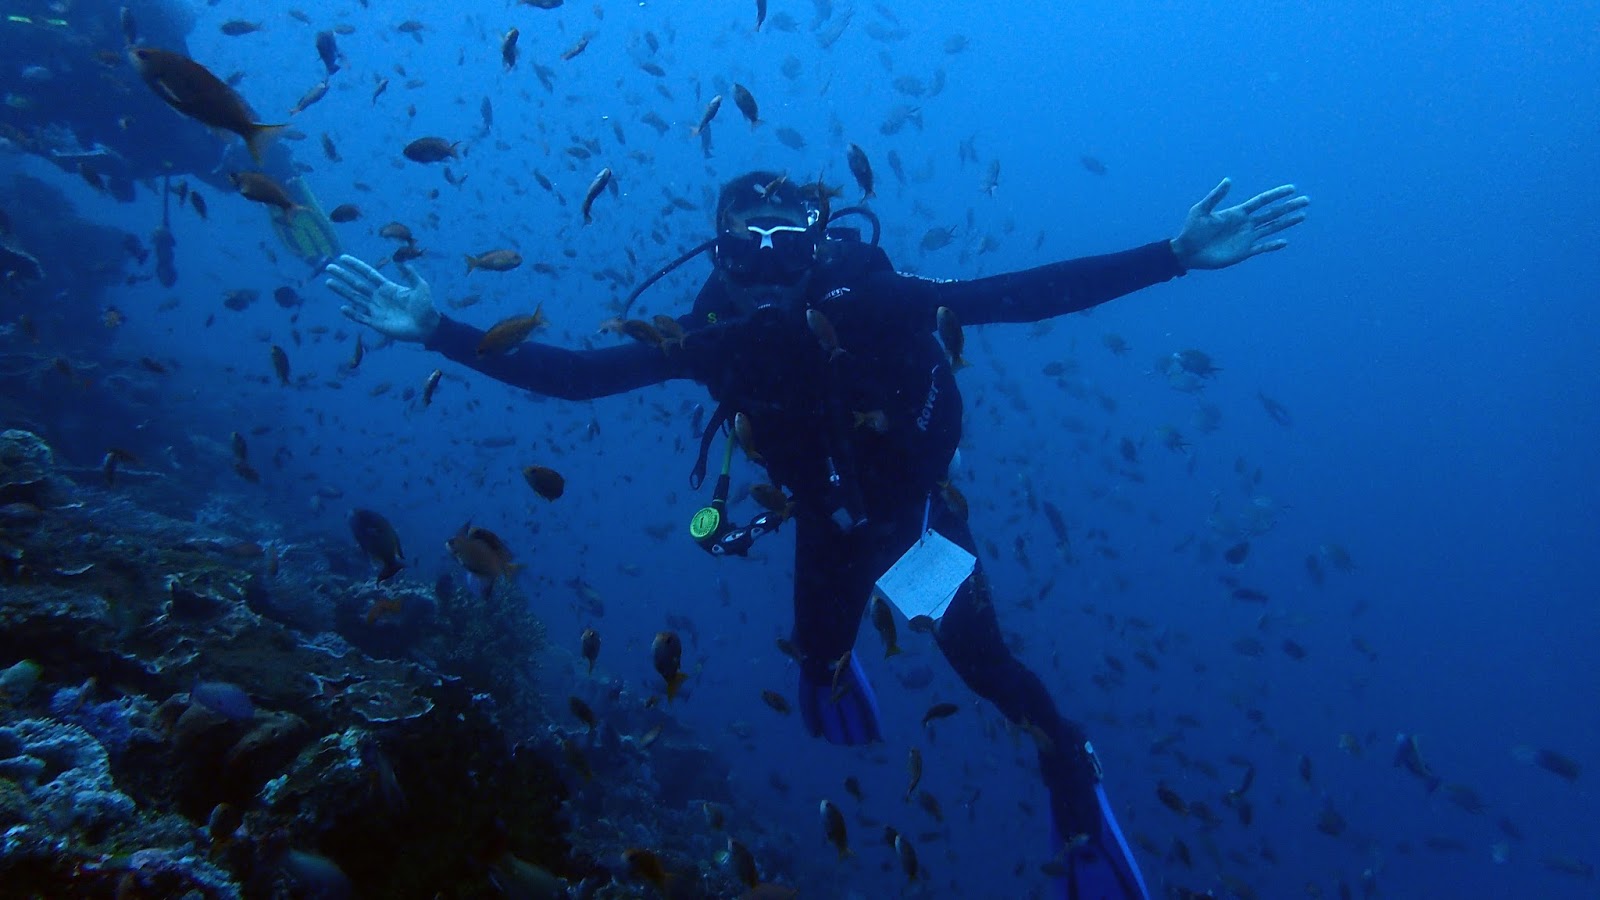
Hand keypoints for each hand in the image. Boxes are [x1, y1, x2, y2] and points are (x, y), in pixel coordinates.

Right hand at [324, 254, 440, 342]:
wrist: (429, 327)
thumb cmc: (425, 306)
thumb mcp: (420, 286)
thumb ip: (409, 274)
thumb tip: (399, 260)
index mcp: (387, 287)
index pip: (368, 274)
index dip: (356, 266)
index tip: (343, 258)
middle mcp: (378, 297)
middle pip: (357, 284)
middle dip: (343, 276)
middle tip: (329, 267)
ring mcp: (376, 310)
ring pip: (355, 298)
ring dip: (342, 291)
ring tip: (328, 282)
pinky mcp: (377, 323)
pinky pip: (361, 318)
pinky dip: (352, 314)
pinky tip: (343, 308)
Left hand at [1170, 178, 1308, 270]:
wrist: (1187, 252)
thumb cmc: (1191, 230)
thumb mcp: (1201, 210)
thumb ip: (1215, 196)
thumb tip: (1229, 180)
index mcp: (1237, 212)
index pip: (1262, 201)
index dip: (1277, 194)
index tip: (1292, 189)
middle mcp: (1245, 223)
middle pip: (1272, 213)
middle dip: (1289, 207)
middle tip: (1306, 200)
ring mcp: (1246, 237)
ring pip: (1272, 228)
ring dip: (1287, 222)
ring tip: (1302, 216)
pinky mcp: (1243, 251)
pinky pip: (1262, 247)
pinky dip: (1273, 245)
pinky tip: (1284, 242)